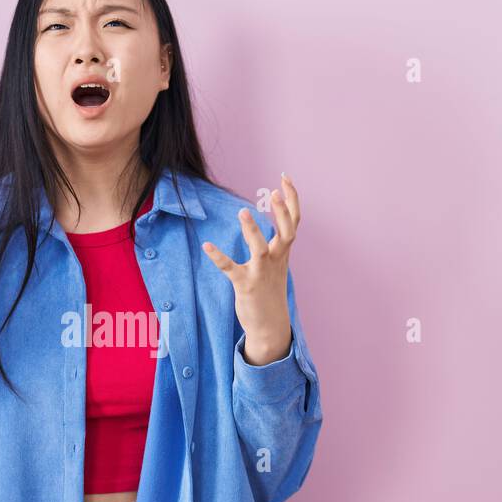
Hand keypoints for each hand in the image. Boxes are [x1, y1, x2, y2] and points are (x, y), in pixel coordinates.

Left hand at [202, 173, 300, 365]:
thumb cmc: (270, 289)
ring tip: (242, 212)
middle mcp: (276, 259)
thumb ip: (276, 242)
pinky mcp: (246, 285)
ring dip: (252, 231)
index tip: (285, 177)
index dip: (292, 199)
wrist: (270, 324)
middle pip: (286, 232)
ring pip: (260, 249)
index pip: (293, 221)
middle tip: (275, 192)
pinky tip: (207, 245)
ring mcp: (261, 272)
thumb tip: (273, 222)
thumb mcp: (278, 262)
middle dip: (282, 212)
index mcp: (283, 252)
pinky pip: (231, 269)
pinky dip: (219, 257)